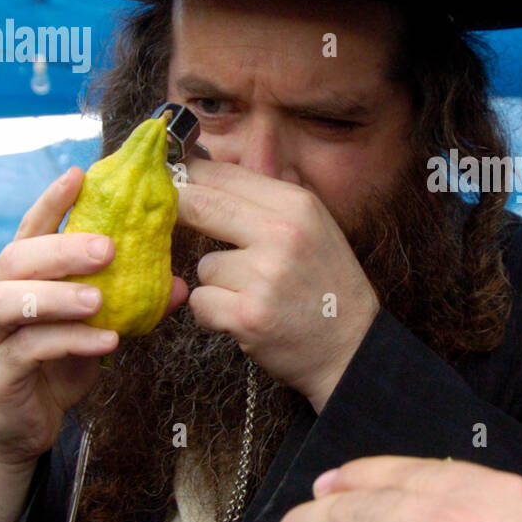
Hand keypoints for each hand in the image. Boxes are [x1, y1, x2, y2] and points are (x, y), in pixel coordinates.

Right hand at [0, 167, 188, 469]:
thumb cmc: (55, 362)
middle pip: (15, 258)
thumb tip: (177, 283)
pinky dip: (69, 342)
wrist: (20, 425)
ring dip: (57, 296)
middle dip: (61, 249)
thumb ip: (127, 301)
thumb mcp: (94, 326)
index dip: (52, 200)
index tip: (80, 175)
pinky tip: (105, 341)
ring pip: (9, 302)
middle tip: (107, 247)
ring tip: (99, 298)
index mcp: (21, 276)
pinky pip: (29, 350)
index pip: (31, 228)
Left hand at [176, 159, 379, 411]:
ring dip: (217, 283)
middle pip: (199, 204)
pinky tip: (244, 318)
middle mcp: (281, 233)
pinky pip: (201, 302)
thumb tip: (201, 177)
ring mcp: (264, 275)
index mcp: (297, 204)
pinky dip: (214, 313)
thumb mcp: (312, 227)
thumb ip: (264, 203)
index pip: (224, 173)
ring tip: (252, 295)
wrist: (352, 347)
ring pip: (204, 265)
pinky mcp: (246, 315)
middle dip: (178, 212)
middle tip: (169, 220)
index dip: (188, 175)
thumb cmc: (327, 286)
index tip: (171, 180)